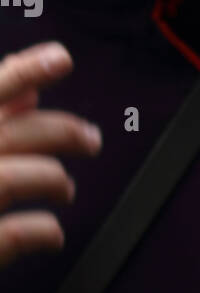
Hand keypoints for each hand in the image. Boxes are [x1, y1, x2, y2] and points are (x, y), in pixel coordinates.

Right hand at [0, 42, 101, 268]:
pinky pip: (17, 234)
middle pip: (14, 134)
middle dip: (64, 131)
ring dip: (53, 179)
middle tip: (92, 139)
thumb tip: (30, 93)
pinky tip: (53, 235)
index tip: (63, 58)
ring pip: (17, 178)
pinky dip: (44, 231)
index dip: (24, 71)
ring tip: (66, 189)